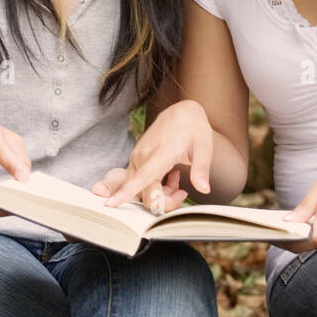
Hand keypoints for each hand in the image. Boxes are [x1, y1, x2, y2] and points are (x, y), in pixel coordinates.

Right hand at [91, 100, 212, 210]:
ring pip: (142, 191)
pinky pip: (140, 183)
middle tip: (182, 190)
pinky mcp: (135, 160)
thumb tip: (204, 189)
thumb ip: (201, 169)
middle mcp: (143, 156)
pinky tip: (168, 174)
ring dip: (160, 193)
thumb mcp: (204, 147)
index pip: (141, 178)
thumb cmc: (193, 128)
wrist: (181, 112)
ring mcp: (137, 158)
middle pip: (145, 195)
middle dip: (165, 201)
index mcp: (160, 153)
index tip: (112, 203)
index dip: (126, 192)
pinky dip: (154, 186)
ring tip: (176, 177)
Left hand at [277, 166, 316, 251]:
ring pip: (314, 247)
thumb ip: (307, 205)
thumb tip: (288, 222)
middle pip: (308, 245)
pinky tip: (302, 229)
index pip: (315, 238)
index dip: (292, 239)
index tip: (274, 232)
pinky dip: (311, 239)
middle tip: (269, 230)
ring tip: (282, 228)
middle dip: (288, 239)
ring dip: (299, 240)